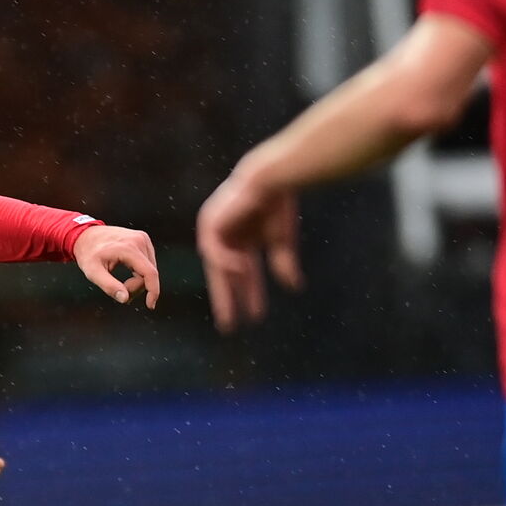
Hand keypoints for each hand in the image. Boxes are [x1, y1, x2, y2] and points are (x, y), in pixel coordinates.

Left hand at [74, 224, 160, 309]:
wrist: (86, 235)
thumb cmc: (88, 253)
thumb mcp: (93, 272)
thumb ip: (109, 286)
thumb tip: (125, 298)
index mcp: (129, 248)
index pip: (150, 273)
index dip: (153, 291)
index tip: (150, 305)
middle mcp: (140, 240)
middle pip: (149, 274)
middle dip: (136, 287)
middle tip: (120, 292)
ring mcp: (143, 239)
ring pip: (150, 270)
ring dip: (138, 281)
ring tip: (121, 284)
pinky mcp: (143, 240)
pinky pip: (148, 263)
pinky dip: (140, 273)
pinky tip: (128, 274)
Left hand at [197, 165, 302, 332]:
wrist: (271, 178)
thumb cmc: (278, 204)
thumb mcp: (281, 241)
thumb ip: (283, 263)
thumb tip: (295, 287)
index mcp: (242, 239)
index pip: (244, 274)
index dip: (249, 294)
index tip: (255, 317)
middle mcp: (226, 238)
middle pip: (225, 276)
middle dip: (229, 300)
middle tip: (230, 326)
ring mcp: (216, 231)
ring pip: (217, 269)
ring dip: (225, 291)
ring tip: (231, 314)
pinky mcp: (210, 224)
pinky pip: (215, 252)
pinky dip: (226, 263)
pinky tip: (241, 269)